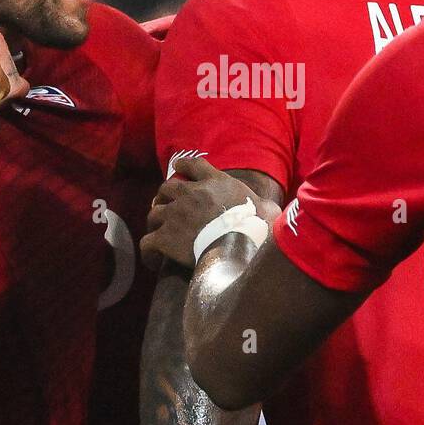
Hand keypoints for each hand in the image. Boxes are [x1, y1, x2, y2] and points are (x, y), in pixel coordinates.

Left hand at [141, 157, 280, 269]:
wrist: (236, 247)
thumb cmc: (255, 228)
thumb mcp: (267, 209)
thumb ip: (266, 205)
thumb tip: (275, 210)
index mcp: (214, 182)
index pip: (192, 165)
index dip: (182, 166)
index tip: (177, 170)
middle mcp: (190, 194)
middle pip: (167, 188)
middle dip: (164, 197)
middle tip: (165, 206)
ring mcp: (174, 214)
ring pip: (153, 213)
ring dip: (155, 222)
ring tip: (157, 232)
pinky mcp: (165, 237)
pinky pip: (147, 242)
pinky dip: (149, 251)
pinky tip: (153, 259)